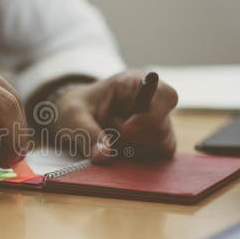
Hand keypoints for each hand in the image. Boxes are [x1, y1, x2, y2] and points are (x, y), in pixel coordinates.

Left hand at [46, 70, 177, 161]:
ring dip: (135, 147)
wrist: (76, 117)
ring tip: (113, 137)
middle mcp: (153, 100)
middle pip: (163, 125)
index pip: (166, 96)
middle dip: (134, 136)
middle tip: (110, 130)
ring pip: (163, 141)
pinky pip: (161, 153)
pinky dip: (141, 156)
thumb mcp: (74, 116)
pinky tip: (123, 148)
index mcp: (136, 82)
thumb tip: (103, 156)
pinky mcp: (158, 139)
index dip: (149, 116)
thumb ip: (88, 133)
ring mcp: (159, 120)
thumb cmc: (76, 108)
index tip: (124, 128)